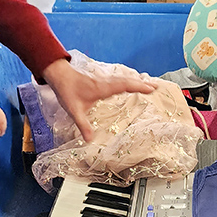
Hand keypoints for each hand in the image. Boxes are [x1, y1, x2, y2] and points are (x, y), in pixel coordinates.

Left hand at [41, 58, 157, 142]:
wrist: (59, 75)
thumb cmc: (66, 91)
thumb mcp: (74, 111)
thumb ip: (83, 125)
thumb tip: (90, 140)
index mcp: (102, 88)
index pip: (123, 86)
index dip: (138, 87)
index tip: (150, 89)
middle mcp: (105, 82)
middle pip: (127, 81)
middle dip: (142, 83)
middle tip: (156, 87)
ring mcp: (104, 80)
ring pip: (124, 79)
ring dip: (136, 81)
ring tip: (149, 84)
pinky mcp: (101, 80)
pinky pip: (119, 79)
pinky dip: (128, 81)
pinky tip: (132, 84)